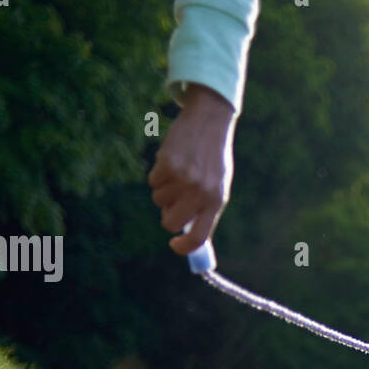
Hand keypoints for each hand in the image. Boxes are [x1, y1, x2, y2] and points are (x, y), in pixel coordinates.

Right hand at [148, 83, 236, 256]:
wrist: (209, 121)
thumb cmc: (212, 158)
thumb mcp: (216, 186)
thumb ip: (203, 210)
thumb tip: (186, 235)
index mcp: (216, 201)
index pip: (199, 237)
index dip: (184, 247)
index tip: (174, 245)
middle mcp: (200, 193)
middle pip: (170, 223)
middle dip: (168, 215)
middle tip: (174, 201)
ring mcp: (183, 180)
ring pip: (158, 201)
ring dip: (164, 189)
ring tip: (179, 171)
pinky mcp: (168, 165)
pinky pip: (152, 182)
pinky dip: (158, 173)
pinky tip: (172, 160)